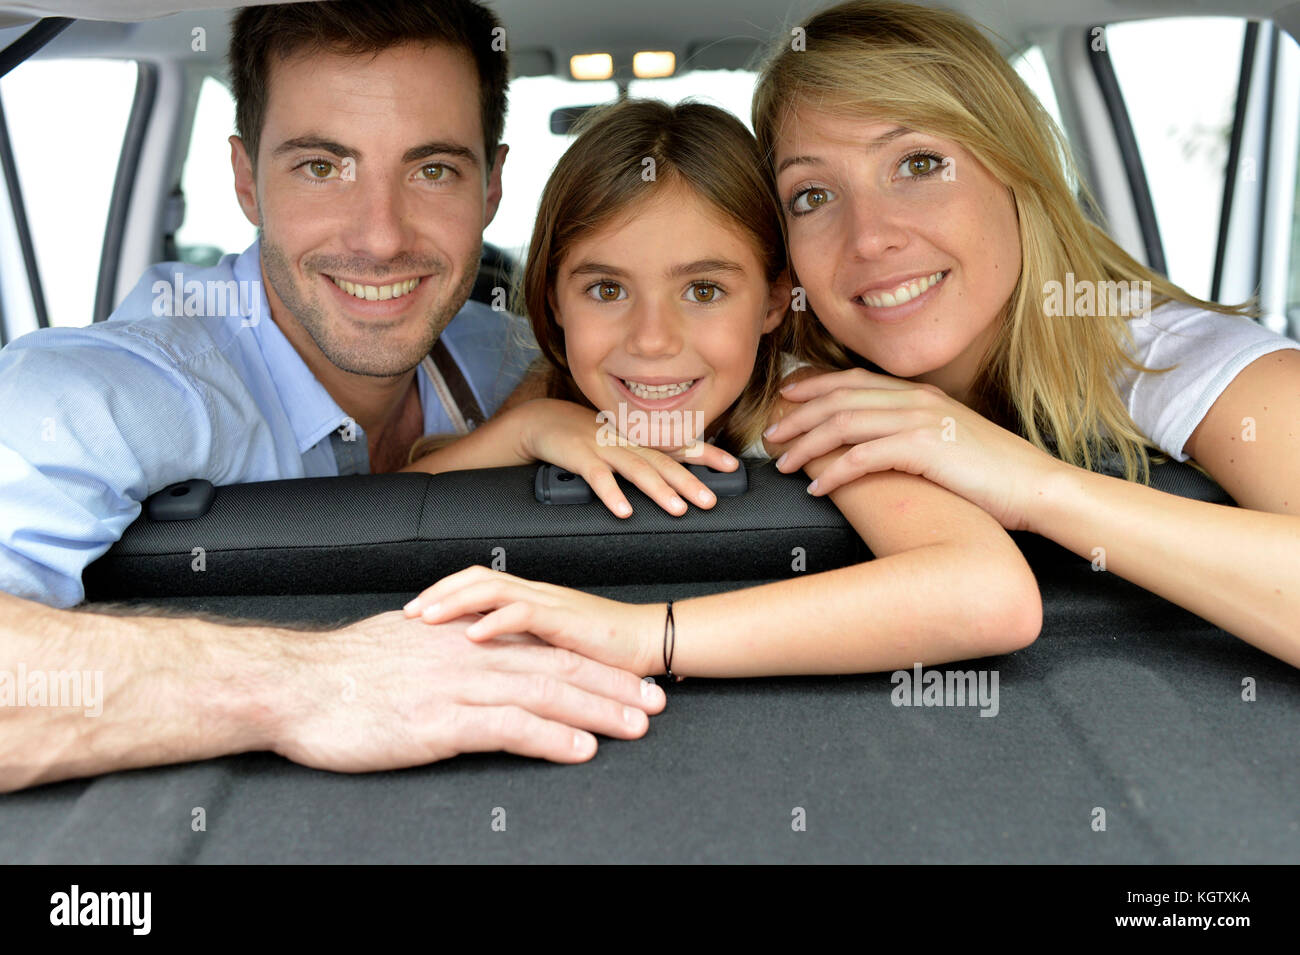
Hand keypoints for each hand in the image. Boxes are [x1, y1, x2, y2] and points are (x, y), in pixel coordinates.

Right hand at [271, 610, 665, 770]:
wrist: (294, 685)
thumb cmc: (343, 669)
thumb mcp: (406, 641)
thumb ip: (448, 643)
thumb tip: (473, 648)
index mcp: (465, 635)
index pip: (543, 646)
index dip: (590, 660)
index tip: (625, 675)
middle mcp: (470, 654)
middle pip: (558, 665)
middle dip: (612, 685)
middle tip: (654, 700)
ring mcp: (457, 686)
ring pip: (545, 693)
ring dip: (598, 711)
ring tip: (636, 725)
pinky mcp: (440, 722)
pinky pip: (508, 728)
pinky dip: (551, 738)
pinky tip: (580, 749)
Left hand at [404, 566, 661, 676]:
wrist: (648, 642)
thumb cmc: (603, 650)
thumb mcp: (549, 647)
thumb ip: (519, 645)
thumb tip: (476, 656)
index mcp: (529, 597)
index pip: (476, 580)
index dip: (441, 590)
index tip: (412, 610)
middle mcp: (535, 593)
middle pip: (475, 577)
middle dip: (437, 591)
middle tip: (407, 612)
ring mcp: (550, 603)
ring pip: (491, 587)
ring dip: (454, 601)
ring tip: (427, 617)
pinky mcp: (566, 619)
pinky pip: (523, 613)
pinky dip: (493, 621)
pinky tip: (471, 634)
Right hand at [517, 399, 736, 517]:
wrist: (542, 422)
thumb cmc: (584, 439)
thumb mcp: (618, 445)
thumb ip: (643, 458)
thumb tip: (673, 480)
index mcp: (639, 440)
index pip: (678, 445)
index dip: (706, 454)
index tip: (732, 466)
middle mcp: (627, 441)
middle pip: (663, 461)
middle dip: (689, 481)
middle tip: (710, 500)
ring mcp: (604, 447)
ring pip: (637, 469)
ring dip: (659, 490)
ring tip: (678, 509)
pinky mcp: (579, 457)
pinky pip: (597, 478)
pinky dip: (611, 494)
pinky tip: (624, 511)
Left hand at [765, 369, 1066, 532]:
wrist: (1035, 485)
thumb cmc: (993, 472)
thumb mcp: (948, 440)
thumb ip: (913, 432)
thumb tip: (878, 444)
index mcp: (919, 394)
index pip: (853, 381)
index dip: (814, 387)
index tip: (786, 398)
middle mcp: (914, 400)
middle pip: (838, 399)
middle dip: (798, 417)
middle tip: (771, 436)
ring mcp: (918, 421)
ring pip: (842, 424)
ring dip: (807, 446)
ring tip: (785, 465)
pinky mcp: (922, 449)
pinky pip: (862, 457)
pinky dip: (834, 473)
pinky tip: (818, 489)